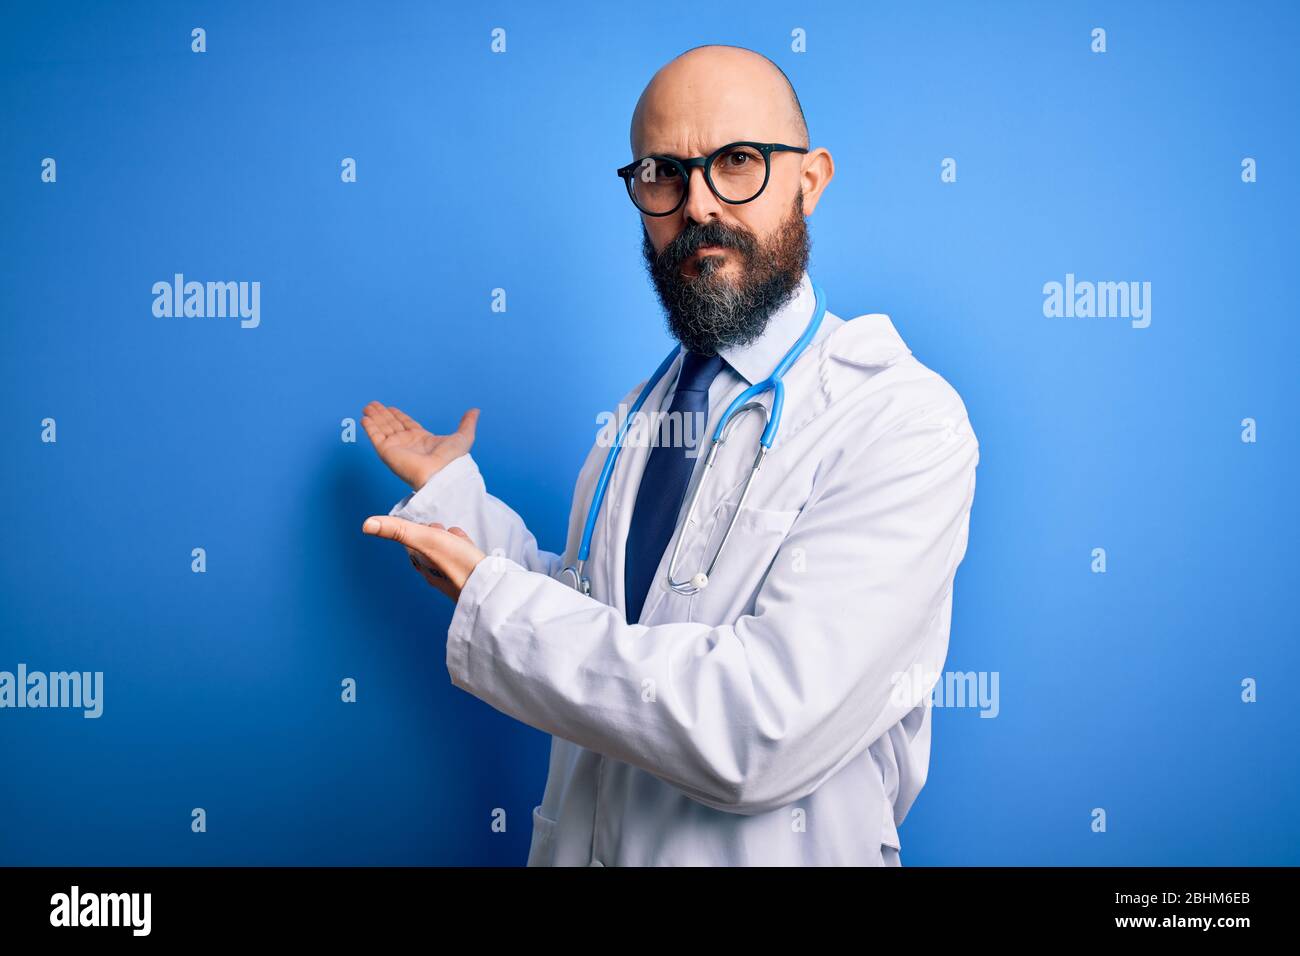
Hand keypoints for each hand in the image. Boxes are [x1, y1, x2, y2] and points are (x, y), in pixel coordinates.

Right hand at [361, 402, 478, 491]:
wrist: (441, 474)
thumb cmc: (453, 460)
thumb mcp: (463, 437)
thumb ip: (467, 423)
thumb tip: (475, 411)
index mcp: (423, 440)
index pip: (406, 424)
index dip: (398, 416)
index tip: (390, 407)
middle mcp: (408, 444)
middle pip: (392, 425)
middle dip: (383, 414)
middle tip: (373, 404)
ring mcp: (397, 448)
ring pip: (382, 428)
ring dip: (374, 417)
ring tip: (367, 406)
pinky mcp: (387, 452)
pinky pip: (376, 437)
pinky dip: (370, 428)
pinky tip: (365, 418)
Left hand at [361, 516, 485, 600]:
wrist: (490, 588)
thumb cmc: (458, 563)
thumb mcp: (426, 539)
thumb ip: (398, 530)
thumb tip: (365, 525)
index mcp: (422, 564)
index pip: (414, 541)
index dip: (420, 530)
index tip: (425, 526)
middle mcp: (434, 573)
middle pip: (432, 546)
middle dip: (439, 535)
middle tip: (445, 533)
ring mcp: (453, 577)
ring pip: (449, 551)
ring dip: (454, 541)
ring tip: (461, 541)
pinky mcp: (470, 578)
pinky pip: (464, 560)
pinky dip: (466, 550)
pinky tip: (473, 550)